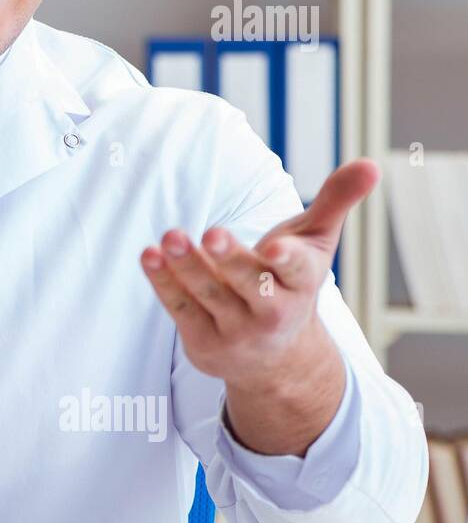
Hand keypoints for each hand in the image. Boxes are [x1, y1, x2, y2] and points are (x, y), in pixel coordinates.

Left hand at [139, 159, 379, 454]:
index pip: (297, 270)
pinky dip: (163, 282)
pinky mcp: (204, 343)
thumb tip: (372, 163)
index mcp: (302, 283)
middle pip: (249, 283)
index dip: (286, 258)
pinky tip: (149, 255)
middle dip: (230, 260)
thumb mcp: (315, 242)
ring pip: (208, 295)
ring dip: (186, 266)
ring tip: (169, 236)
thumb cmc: (291, 282)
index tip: (274, 247)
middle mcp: (272, 311)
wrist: (276, 359)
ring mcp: (236, 331)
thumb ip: (335, 201)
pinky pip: (180, 309)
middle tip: (211, 233)